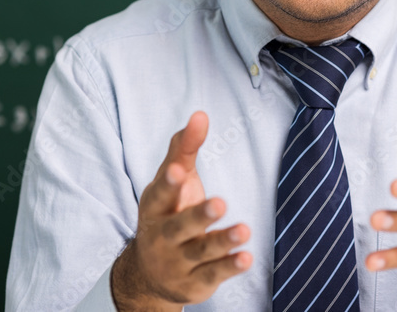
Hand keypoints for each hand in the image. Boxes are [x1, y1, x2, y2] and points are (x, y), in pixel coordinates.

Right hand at [111, 111, 252, 310]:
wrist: (150, 274)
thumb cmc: (167, 213)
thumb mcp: (171, 182)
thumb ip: (184, 149)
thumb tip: (200, 114)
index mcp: (155, 208)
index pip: (161, 194)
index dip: (169, 183)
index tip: (178, 170)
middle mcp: (163, 236)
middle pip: (180, 226)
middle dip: (199, 215)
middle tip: (220, 203)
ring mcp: (179, 262)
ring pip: (201, 251)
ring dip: (222, 241)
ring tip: (244, 229)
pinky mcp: (196, 282)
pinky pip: (214, 274)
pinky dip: (229, 266)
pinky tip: (246, 257)